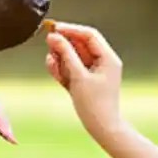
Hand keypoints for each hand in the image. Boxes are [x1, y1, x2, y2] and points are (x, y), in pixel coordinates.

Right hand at [44, 22, 126, 141]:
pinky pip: (72, 68)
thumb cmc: (95, 105)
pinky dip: (62, 68)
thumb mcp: (78, 77)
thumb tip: (54, 37)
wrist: (102, 128)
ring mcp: (94, 72)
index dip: (71, 30)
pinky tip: (54, 69)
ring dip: (61, 57)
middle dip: (64, 44)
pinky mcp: (85, 81)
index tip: (54, 29)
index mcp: (108, 58)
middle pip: (80, 44)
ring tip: (52, 62)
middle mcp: (103, 62)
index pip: (88, 35)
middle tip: (49, 45)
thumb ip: (65, 54)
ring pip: (74, 56)